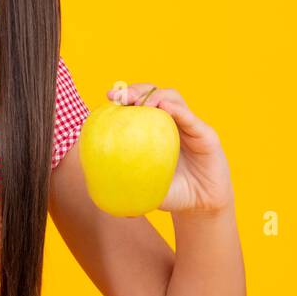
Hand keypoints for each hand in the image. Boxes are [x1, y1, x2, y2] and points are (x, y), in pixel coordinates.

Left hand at [106, 83, 232, 215]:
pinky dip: (177, 110)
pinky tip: (164, 108)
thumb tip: (90, 179)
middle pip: (153, 94)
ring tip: (141, 101)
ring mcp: (190, 126)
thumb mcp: (143, 186)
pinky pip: (191, 119)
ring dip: (156, 95)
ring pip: (173, 98)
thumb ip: (123, 179)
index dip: (124, 96)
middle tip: (122, 96)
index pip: (138, 103)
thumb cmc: (170, 193)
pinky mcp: (206, 135)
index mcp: (154, 129)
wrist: (200, 205)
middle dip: (136, 90)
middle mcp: (171, 122)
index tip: (109, 97)